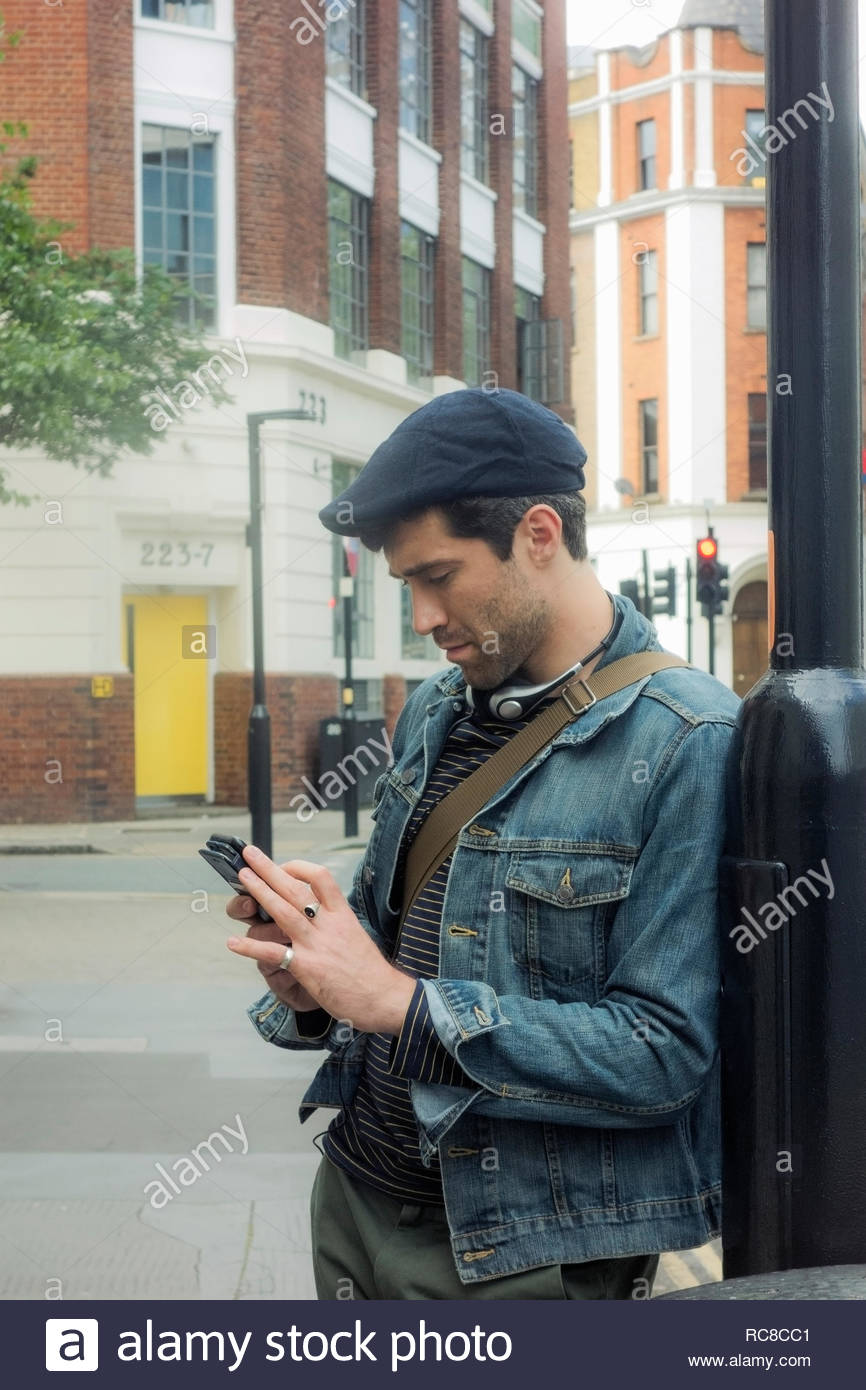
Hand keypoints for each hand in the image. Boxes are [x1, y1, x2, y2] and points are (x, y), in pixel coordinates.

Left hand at [225, 848, 416, 1035]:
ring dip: (259, 893)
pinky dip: (251, 948)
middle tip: (250, 854)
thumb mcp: (356, 936)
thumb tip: (320, 915)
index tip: (283, 867)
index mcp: (342, 915)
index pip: (321, 878)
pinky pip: (275, 953)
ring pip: (283, 912)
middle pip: (295, 888)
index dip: (299, 868)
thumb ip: (336, 924)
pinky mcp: (307, 968)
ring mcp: (317, 945)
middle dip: (269, 869)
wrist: (385, 997)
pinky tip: (233, 943)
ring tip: (242, 878)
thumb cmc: (371, 971)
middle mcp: (329, 925)